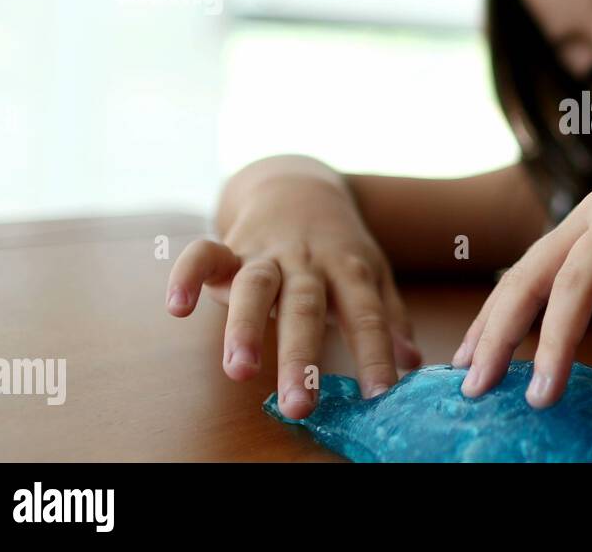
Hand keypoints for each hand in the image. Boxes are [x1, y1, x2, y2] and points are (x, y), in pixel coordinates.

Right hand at [165, 177, 420, 418]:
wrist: (300, 186)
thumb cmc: (339, 246)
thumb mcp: (372, 274)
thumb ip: (389, 318)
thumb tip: (413, 363)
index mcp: (349, 270)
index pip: (365, 315)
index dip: (374, 354)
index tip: (380, 396)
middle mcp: (308, 262)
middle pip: (305, 308)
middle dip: (301, 359)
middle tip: (299, 406)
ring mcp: (266, 252)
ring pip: (255, 286)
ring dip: (245, 326)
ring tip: (239, 370)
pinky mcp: (229, 246)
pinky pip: (204, 254)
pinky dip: (188, 276)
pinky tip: (177, 307)